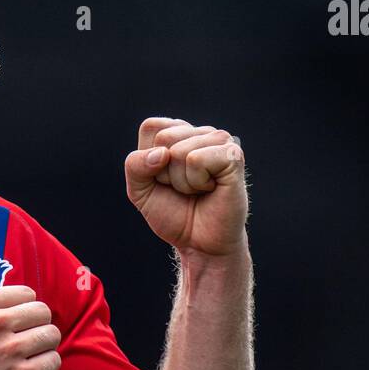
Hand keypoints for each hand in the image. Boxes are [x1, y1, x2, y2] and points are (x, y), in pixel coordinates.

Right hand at [0, 285, 61, 369]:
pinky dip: (45, 369)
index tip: (17, 327)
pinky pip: (53, 360)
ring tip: (27, 359)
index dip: (25, 311)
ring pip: (51, 335)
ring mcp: (10, 349)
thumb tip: (24, 305)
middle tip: (25, 344)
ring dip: (43, 348)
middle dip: (37, 327)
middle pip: (42, 311)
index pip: (26, 293)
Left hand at [124, 117, 248, 257]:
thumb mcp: (140, 190)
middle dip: (164, 172)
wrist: (199, 243)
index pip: (151, 127)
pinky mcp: (233, 156)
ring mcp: (220, 141)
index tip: (164, 178)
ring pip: (179, 152)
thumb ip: (135, 165)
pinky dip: (196, 182)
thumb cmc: (174, 213)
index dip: (148, 159)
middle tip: (183, 188)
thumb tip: (161, 153)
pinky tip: (210, 189)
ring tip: (197, 190)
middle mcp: (202, 132)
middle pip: (164, 138)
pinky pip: (196, 160)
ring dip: (181, 181)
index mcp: (180, 133)